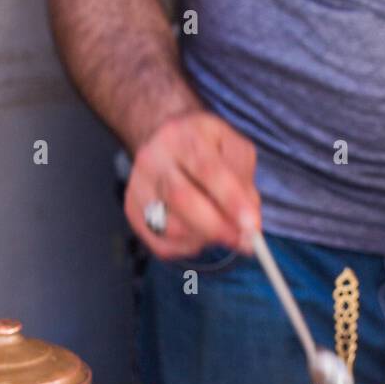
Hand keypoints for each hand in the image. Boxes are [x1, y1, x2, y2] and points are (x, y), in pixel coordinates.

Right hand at [125, 110, 261, 259]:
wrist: (163, 137)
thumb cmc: (206, 146)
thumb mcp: (233, 147)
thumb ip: (245, 182)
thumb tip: (249, 225)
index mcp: (182, 136)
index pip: (207, 170)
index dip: (232, 202)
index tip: (252, 227)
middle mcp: (153, 158)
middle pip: (183, 200)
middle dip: (218, 228)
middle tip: (244, 242)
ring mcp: (137, 185)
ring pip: (172, 228)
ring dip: (204, 238)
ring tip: (218, 227)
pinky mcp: (132, 211)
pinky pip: (162, 244)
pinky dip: (188, 247)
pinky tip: (197, 231)